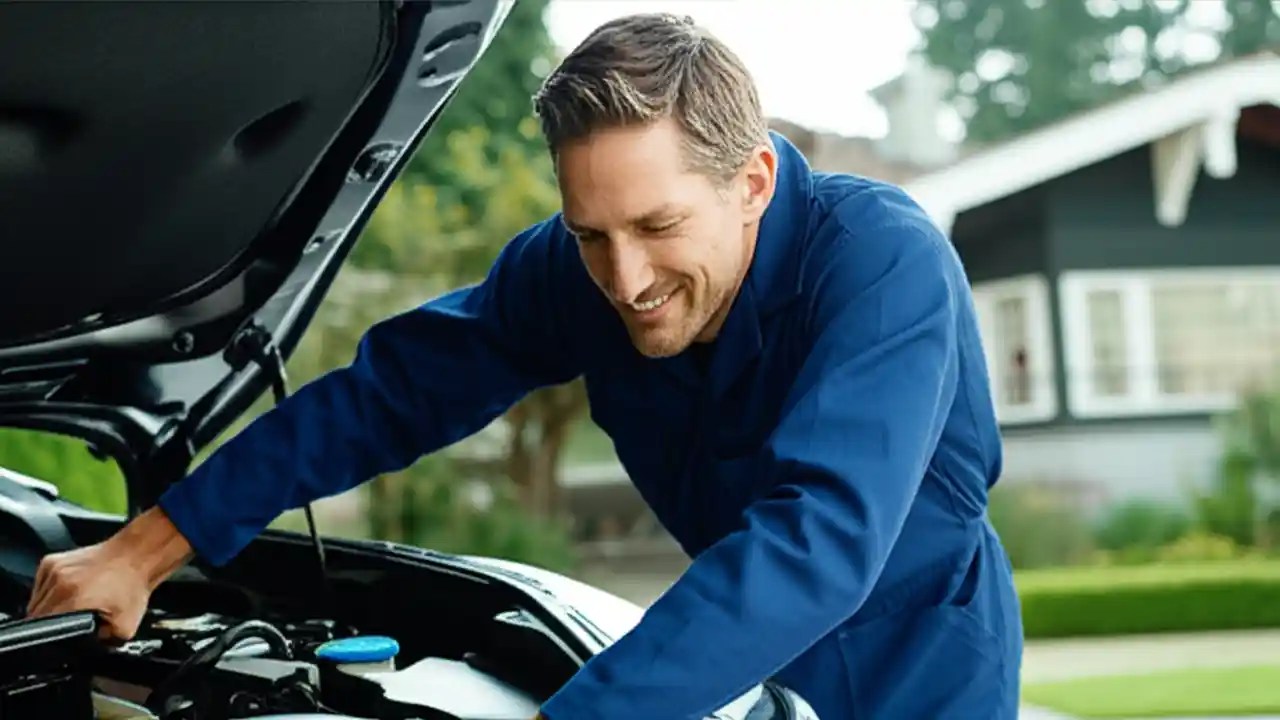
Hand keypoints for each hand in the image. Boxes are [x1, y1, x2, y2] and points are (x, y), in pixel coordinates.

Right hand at [26, 506, 193, 640]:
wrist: (137, 557)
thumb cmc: (133, 586)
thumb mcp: (124, 627)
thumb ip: (102, 644)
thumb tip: (88, 651)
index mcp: (71, 599)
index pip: (43, 628)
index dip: (53, 637)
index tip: (64, 637)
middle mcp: (58, 583)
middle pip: (36, 615)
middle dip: (52, 623)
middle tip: (74, 620)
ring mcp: (53, 570)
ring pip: (35, 601)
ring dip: (48, 608)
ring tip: (73, 605)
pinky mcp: (51, 562)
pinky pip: (39, 587)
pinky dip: (49, 593)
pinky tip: (68, 593)